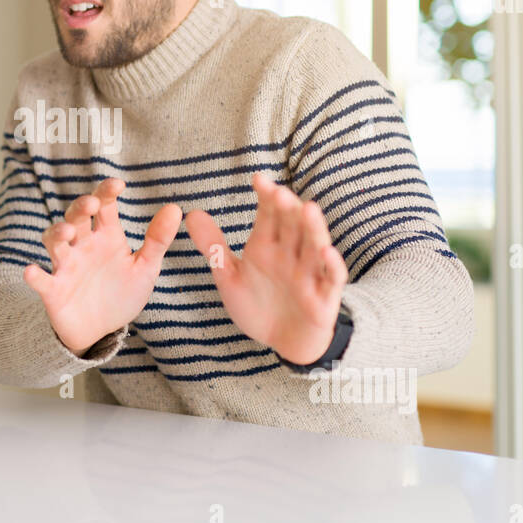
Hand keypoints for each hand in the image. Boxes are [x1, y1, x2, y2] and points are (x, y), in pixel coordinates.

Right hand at [24, 178, 181, 355]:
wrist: (102, 331)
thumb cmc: (122, 293)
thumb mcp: (145, 268)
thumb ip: (157, 240)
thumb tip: (176, 208)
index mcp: (106, 236)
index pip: (104, 206)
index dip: (107, 192)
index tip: (118, 185)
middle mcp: (83, 245)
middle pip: (76, 217)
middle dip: (81, 208)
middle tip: (91, 204)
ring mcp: (66, 266)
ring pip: (55, 242)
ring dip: (57, 233)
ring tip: (67, 232)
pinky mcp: (53, 290)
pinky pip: (41, 280)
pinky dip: (34, 276)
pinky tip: (32, 272)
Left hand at [185, 172, 348, 363]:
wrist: (283, 342)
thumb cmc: (259, 306)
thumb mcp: (230, 277)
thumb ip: (213, 247)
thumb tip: (191, 213)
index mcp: (267, 246)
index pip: (269, 215)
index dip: (266, 197)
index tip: (258, 179)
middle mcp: (290, 255)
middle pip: (292, 226)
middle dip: (287, 210)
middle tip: (278, 193)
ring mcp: (310, 274)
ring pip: (314, 246)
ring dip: (313, 228)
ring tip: (308, 209)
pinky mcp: (324, 297)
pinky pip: (332, 278)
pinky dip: (332, 265)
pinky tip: (327, 252)